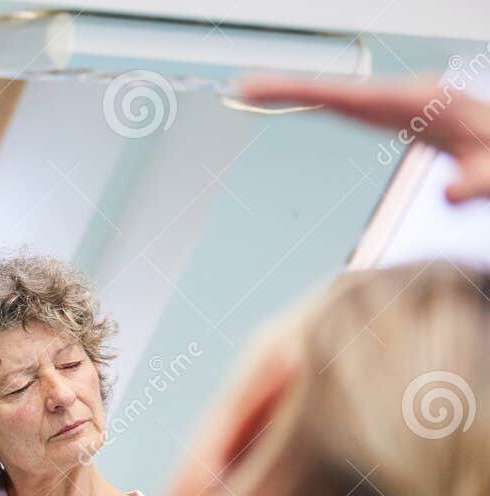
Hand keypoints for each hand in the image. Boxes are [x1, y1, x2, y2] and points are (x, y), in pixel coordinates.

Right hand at [236, 75, 489, 202]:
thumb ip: (477, 184)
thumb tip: (450, 195)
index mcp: (421, 103)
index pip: (352, 97)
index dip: (305, 92)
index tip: (265, 88)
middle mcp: (407, 96)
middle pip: (336, 90)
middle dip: (288, 87)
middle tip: (243, 87)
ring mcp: (403, 103)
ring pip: (342, 95)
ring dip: (300, 93)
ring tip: (257, 93)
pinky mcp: (402, 114)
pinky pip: (354, 106)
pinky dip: (320, 103)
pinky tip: (301, 105)